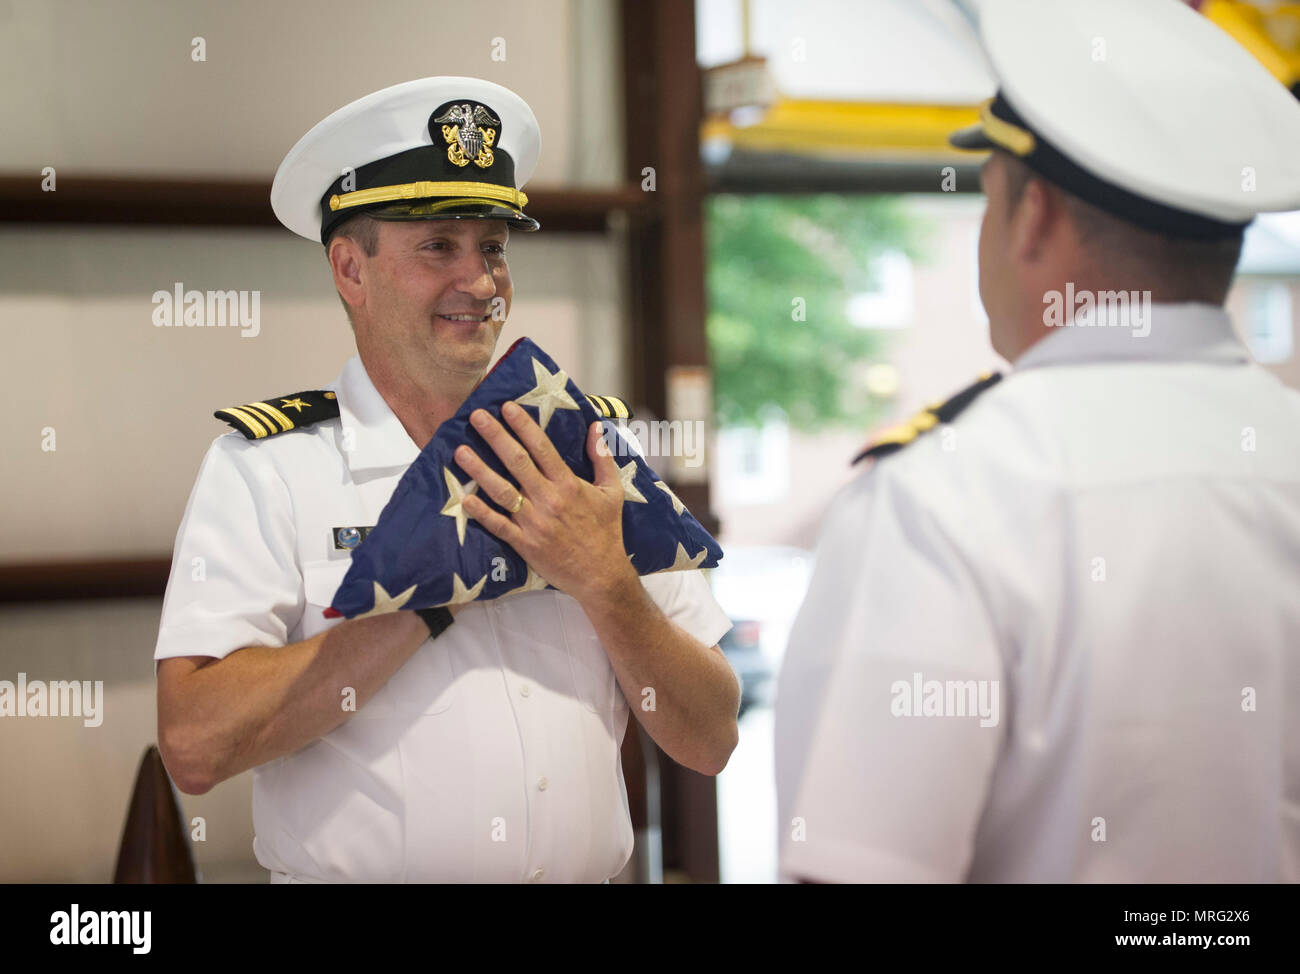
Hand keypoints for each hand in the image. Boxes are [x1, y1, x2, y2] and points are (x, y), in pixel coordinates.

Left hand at [456, 401, 638, 604]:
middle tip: (476, 416)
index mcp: (568, 485)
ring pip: (502, 491)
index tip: (507, 407)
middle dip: (495, 437)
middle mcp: (549, 500)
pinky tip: (465, 498)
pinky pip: (498, 525)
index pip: (542, 448)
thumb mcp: (612, 492)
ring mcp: (534, 523)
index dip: (524, 426)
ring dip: (480, 470)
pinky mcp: (524, 544)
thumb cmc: (607, 532)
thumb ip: (602, 458)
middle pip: (517, 462)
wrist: (601, 575)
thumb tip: (595, 427)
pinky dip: (482, 513)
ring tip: (460, 452)